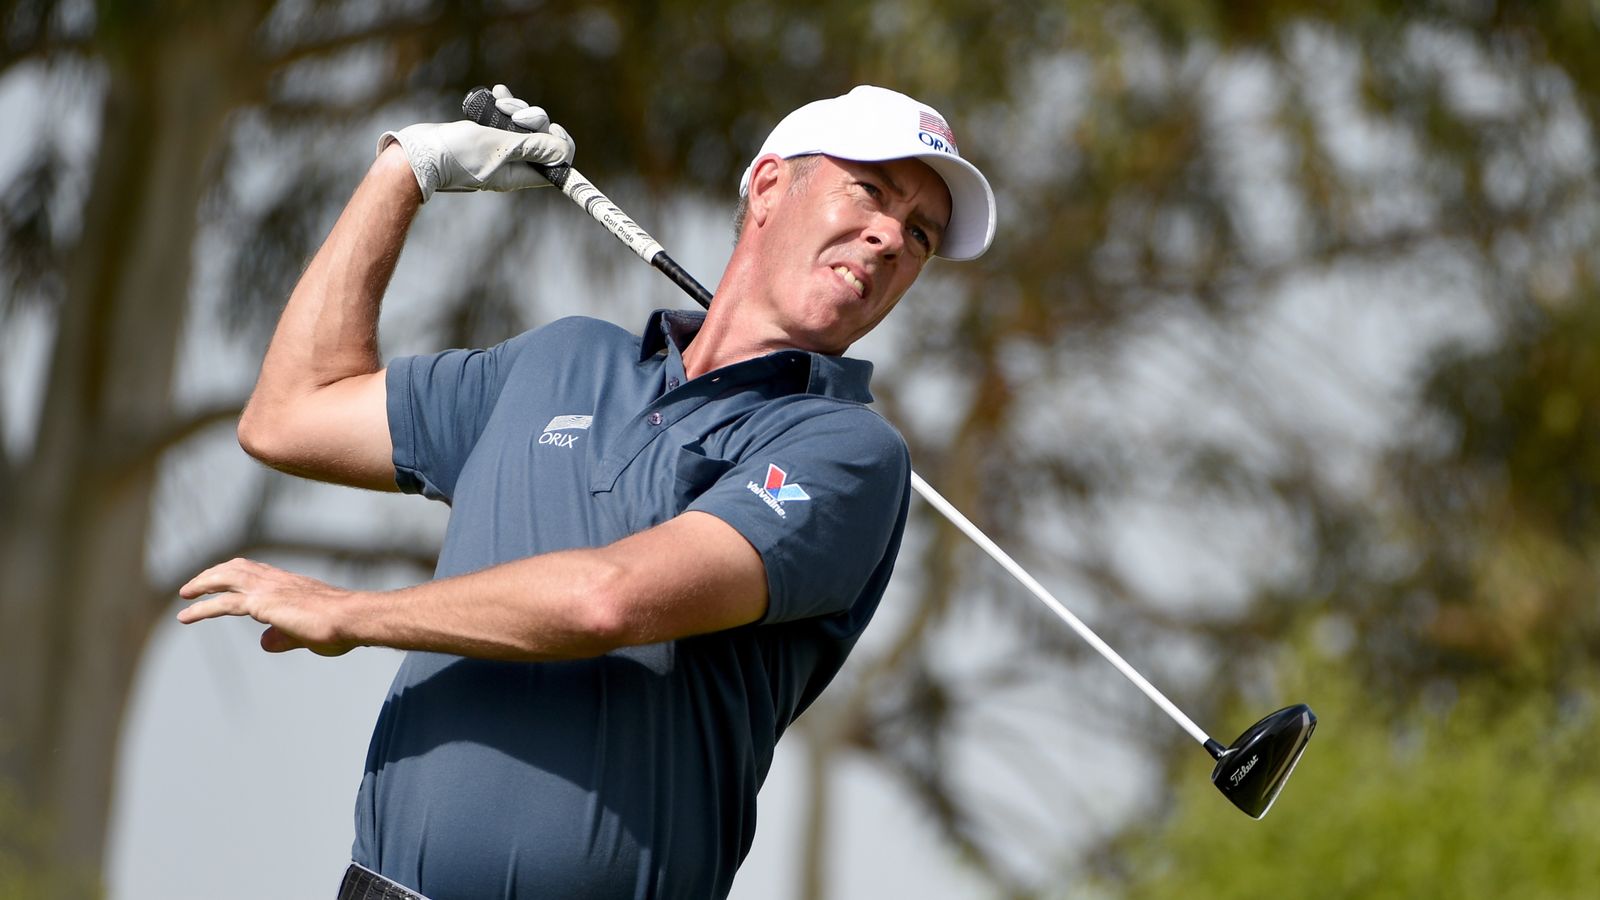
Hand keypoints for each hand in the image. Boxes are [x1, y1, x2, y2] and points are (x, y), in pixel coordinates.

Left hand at [177, 558, 358, 655]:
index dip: (236, 573)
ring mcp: (267, 590)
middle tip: (195, 585)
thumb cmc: (340, 626)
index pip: (256, 571)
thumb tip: (265, 642)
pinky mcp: (260, 604)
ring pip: (225, 578)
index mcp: (290, 584)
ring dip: (202, 584)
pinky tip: (186, 616)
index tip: (223, 579)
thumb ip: (284, 636)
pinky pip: (223, 603)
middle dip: (213, 574)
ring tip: (185, 595)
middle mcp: (276, 581)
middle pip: (236, 568)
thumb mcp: (307, 633)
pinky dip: (201, 608)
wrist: (350, 618)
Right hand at [379, 85, 576, 200]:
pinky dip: (503, 105)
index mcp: (519, 175)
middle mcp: (511, 165)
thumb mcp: (498, 147)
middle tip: (516, 116)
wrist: (418, 152)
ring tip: (500, 103)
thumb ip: (531, 147)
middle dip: (534, 121)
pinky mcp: (483, 136)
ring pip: (522, 126)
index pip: (555, 167)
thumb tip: (563, 152)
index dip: (560, 147)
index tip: (552, 130)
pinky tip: (497, 93)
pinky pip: (503, 120)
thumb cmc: (456, 154)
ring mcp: (496, 150)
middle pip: (541, 141)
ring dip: (517, 109)